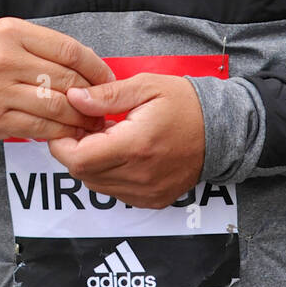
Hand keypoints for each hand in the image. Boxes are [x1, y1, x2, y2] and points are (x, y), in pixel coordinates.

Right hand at [0, 17, 115, 140]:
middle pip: (66, 80)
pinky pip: (38, 128)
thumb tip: (88, 63)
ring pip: (56, 107)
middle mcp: (6, 61)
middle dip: (92, 96)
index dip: (95, 67)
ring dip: (80, 118)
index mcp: (13, 33)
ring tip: (91, 122)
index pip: (68, 50)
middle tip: (104, 105)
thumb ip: (44, 45)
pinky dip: (59, 132)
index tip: (106, 79)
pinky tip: (68, 132)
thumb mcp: (7, 34)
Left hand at [48, 74, 204, 207]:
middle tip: (86, 127)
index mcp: (136, 145)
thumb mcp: (146, 86)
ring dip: (91, 163)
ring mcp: (147, 192)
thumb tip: (74, 98)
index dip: (62, 144)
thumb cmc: (185, 104)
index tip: (67, 125)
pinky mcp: (153, 200)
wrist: (223, 130)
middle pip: (83, 174)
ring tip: (105, 138)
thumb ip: (106, 95)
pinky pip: (116, 192)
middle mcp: (140, 176)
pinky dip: (109, 174)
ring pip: (97, 185)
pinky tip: (120, 153)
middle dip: (74, 151)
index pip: (78, 159)